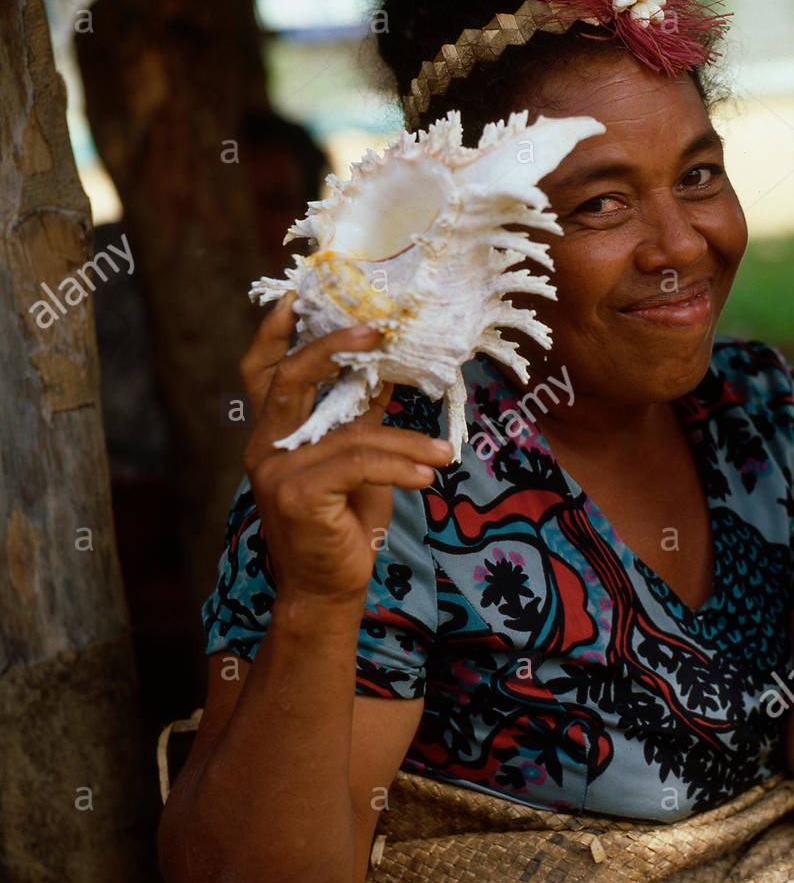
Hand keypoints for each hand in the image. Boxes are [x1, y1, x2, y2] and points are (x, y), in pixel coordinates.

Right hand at [239, 292, 455, 604]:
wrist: (328, 588)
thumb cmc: (342, 522)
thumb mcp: (354, 461)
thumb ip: (359, 419)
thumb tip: (388, 372)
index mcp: (273, 431)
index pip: (261, 371)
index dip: (275, 332)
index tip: (299, 294)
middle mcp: (263, 445)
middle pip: (289, 378)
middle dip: (332, 348)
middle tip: (376, 330)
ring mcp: (274, 470)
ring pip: (348, 433)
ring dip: (405, 443)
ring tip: (443, 456)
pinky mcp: (296, 495)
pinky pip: (357, 464)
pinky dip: (399, 467)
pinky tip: (427, 477)